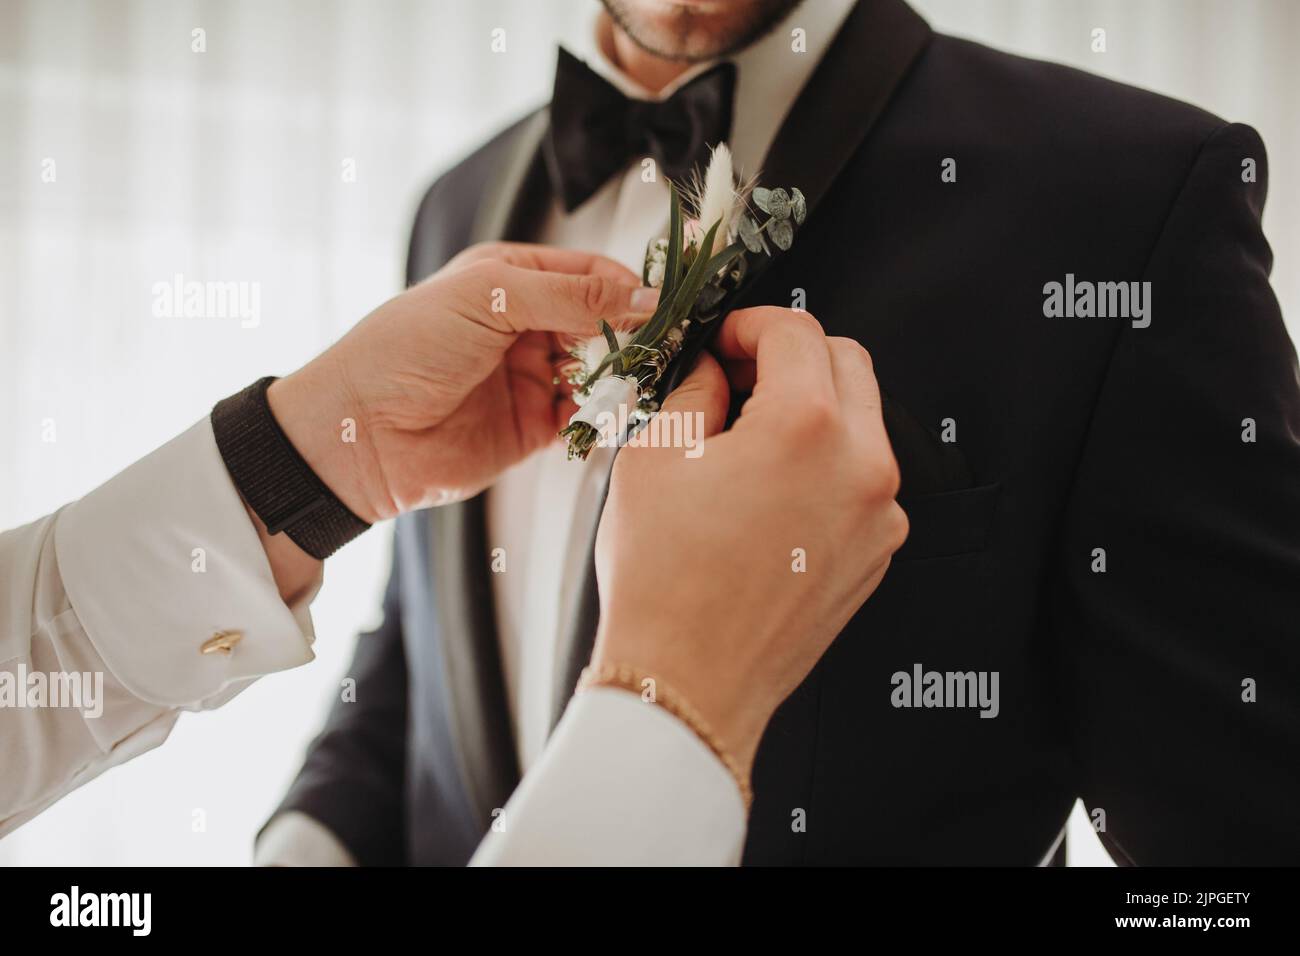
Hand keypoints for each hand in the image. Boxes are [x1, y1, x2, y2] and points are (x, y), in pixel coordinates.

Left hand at [268, 242, 658, 522]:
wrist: (359, 434)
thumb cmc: (403, 349)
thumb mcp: (490, 298)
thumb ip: (571, 297)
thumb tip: (642, 298)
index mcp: (509, 278)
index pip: (589, 273)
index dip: (628, 286)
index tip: (666, 302)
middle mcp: (523, 325)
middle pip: (603, 323)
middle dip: (633, 332)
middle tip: (663, 344)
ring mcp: (530, 377)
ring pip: (600, 371)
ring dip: (624, 376)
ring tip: (641, 380)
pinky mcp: (533, 427)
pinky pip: (585, 418)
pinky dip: (605, 416)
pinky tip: (616, 412)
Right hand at [591, 307, 908, 786]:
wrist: (688, 682)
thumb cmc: (665, 583)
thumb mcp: (655, 456)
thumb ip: (694, 389)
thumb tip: (713, 368)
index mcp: (807, 428)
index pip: (797, 331)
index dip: (751, 324)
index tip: (726, 341)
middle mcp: (861, 466)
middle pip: (847, 362)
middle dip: (793, 355)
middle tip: (740, 376)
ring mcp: (878, 514)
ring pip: (862, 421)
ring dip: (814, 408)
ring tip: (750, 440)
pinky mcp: (877, 551)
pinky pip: (862, 479)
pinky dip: (826, 465)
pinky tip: (770, 492)